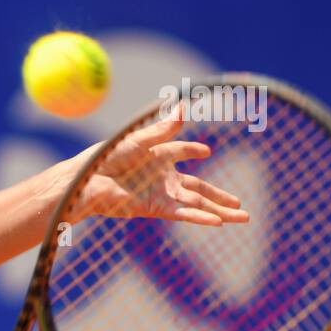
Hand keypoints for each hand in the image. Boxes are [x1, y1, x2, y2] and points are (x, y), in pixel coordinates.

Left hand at [67, 104, 250, 226]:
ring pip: (197, 204)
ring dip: (220, 211)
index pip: (181, 151)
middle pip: (199, 189)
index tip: (205, 151)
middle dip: (220, 197)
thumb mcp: (138, 140)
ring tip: (243, 218)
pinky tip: (218, 222)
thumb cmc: (106, 157)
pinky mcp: (154, 208)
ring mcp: (160, 195)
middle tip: (241, 205)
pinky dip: (200, 217)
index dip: (192, 150)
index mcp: (157, 156)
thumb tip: (181, 107)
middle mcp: (162, 178)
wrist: (87, 181)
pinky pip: (183, 213)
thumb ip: (163, 129)